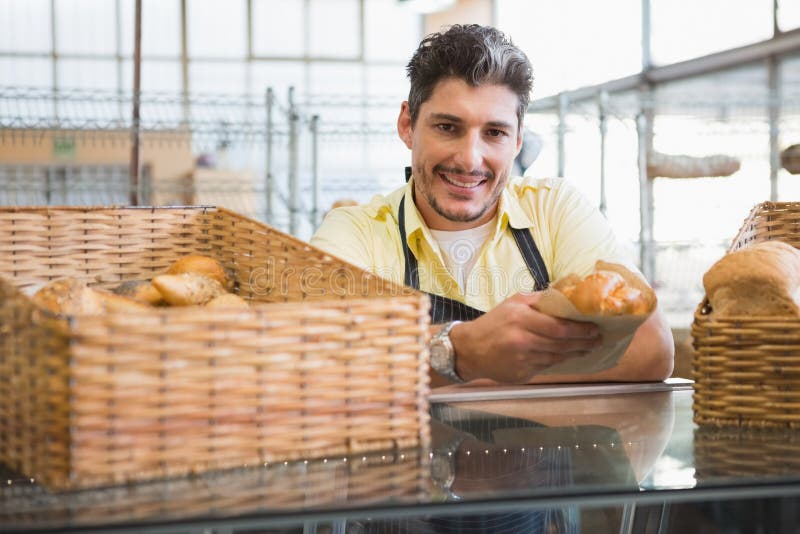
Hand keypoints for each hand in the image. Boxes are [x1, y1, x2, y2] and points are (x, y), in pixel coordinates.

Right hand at [448, 292, 600, 383]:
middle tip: (598, 340)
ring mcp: (521, 360)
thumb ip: (539, 299)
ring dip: (575, 353)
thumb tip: (566, 295)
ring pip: (557, 358)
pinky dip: (558, 361)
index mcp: (520, 319)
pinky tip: (565, 356)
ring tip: (587, 348)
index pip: (558, 327)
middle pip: (562, 344)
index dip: (580, 330)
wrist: (468, 350)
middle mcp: (521, 340)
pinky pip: (546, 367)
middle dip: (584, 343)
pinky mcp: (521, 374)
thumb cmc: (492, 324)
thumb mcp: (513, 303)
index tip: (595, 328)